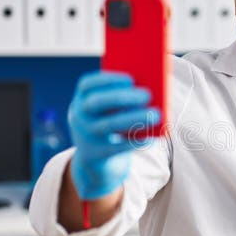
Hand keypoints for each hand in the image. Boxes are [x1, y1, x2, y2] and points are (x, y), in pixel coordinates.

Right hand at [68, 71, 160, 199]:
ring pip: (108, 124)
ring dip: (134, 118)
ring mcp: (86, 135)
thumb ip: (121, 98)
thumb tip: (148, 92)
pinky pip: (117, 147)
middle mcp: (79, 116)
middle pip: (97, 102)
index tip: (130, 79)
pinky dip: (135, 141)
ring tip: (156, 114)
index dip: (108, 79)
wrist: (93, 156)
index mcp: (80, 99)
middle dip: (122, 97)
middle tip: (148, 95)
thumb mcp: (107, 109)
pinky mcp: (97, 154)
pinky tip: (152, 137)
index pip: (87, 84)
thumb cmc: (108, 121)